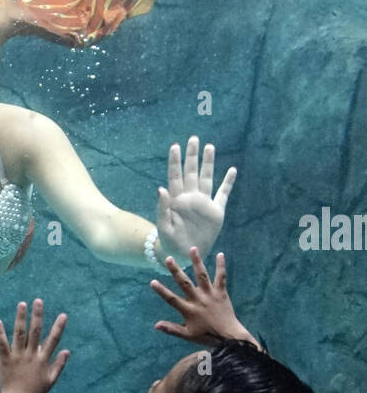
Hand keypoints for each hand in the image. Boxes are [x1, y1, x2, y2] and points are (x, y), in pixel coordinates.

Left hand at [0, 299, 69, 392]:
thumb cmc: (36, 391)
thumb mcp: (51, 379)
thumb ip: (59, 364)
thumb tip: (67, 351)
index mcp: (43, 359)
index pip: (53, 340)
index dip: (58, 327)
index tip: (63, 315)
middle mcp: (31, 355)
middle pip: (35, 332)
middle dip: (37, 315)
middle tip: (38, 301)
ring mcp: (18, 356)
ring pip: (20, 334)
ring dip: (21, 318)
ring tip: (22, 304)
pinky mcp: (5, 359)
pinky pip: (2, 344)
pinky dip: (0, 333)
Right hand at [151, 247, 252, 345]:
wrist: (228, 336)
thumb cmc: (206, 336)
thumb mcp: (187, 335)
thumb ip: (171, 329)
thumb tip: (156, 325)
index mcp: (188, 310)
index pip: (171, 299)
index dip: (161, 290)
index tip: (152, 281)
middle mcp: (198, 300)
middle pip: (185, 283)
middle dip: (176, 270)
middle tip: (169, 258)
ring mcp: (210, 295)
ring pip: (202, 275)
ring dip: (197, 262)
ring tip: (192, 249)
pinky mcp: (221, 293)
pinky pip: (221, 277)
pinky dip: (221, 266)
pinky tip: (220, 254)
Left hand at [156, 137, 235, 262]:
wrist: (183, 254)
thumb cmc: (169, 241)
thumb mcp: (163, 226)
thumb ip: (162, 208)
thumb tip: (161, 188)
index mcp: (177, 200)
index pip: (175, 176)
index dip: (175, 161)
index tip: (175, 146)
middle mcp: (191, 197)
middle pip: (191, 172)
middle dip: (192, 155)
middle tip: (193, 138)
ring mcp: (203, 203)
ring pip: (207, 178)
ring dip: (208, 163)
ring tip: (209, 147)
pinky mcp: (216, 212)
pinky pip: (223, 194)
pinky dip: (228, 183)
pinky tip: (232, 170)